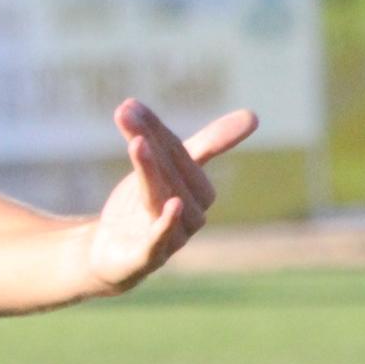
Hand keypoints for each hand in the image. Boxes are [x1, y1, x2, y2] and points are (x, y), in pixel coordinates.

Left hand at [84, 100, 258, 294]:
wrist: (110, 254)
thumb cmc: (145, 206)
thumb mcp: (167, 170)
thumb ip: (203, 144)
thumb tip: (254, 115)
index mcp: (199, 194)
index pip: (179, 154)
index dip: (154, 128)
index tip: (130, 104)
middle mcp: (192, 217)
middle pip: (169, 172)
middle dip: (147, 141)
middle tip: (124, 113)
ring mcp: (172, 240)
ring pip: (162, 198)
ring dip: (150, 170)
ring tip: (137, 142)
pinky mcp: (147, 259)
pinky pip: (160, 241)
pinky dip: (167, 225)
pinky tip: (172, 205)